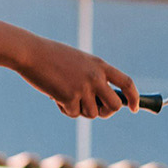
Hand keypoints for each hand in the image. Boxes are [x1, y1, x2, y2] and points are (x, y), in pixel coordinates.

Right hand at [16, 38, 137, 117]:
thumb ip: (93, 78)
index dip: (134, 97)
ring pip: (92, 113)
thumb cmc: (52, 57)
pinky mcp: (70, 97)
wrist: (31, 53)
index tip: (135, 108)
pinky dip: (65, 109)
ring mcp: (84, 88)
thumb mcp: (80, 62)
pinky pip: (74, 113)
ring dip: (80, 109)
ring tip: (65, 94)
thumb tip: (103, 103)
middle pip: (115, 105)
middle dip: (107, 112)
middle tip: (96, 109)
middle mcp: (96, 77)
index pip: (126, 83)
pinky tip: (56, 95)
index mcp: (100, 65)